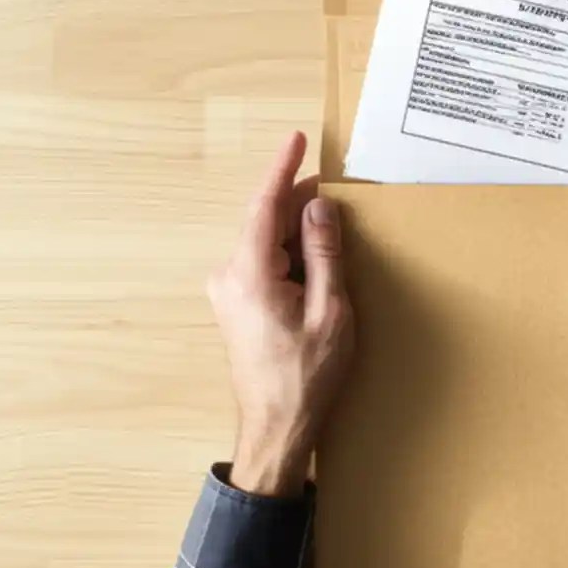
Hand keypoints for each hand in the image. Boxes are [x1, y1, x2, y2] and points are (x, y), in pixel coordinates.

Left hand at [207, 132, 353, 497]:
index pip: (264, 206)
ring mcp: (227, 291)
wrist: (275, 428)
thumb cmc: (307, 376)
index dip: (283, 169)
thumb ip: (324, 255)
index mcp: (250, 274)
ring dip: (298, 233)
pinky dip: (290, 254)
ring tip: (335, 236)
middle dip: (301, 204)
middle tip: (340, 197)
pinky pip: (263, 262)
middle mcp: (228, 276)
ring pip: (266, 242)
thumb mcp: (330, 312)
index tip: (297, 139)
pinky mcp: (235, 304)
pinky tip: (316, 264)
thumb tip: (319, 209)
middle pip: (266, 221)